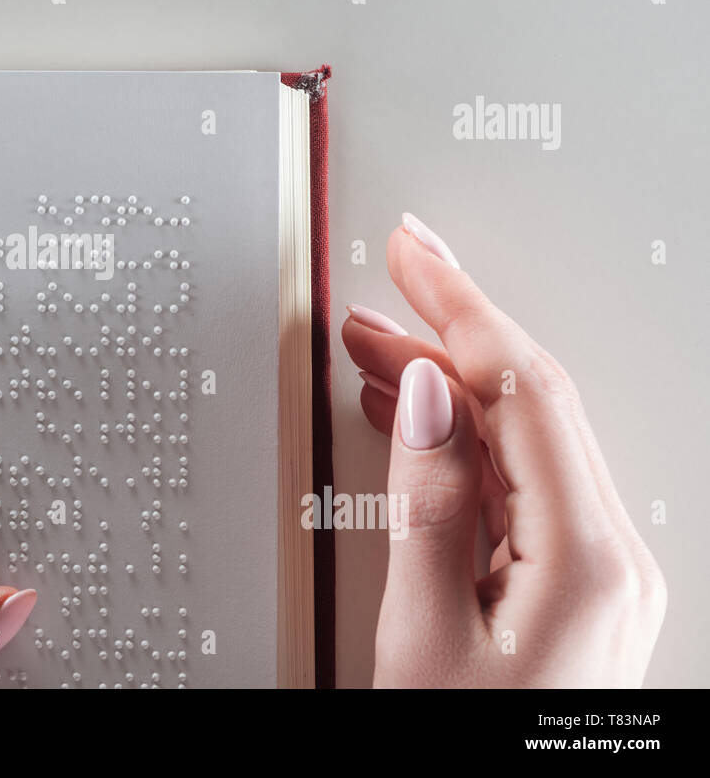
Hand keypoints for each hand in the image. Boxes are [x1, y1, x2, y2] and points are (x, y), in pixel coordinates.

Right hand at [343, 213, 665, 686]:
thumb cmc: (470, 747)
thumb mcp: (424, 636)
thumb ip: (429, 504)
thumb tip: (424, 395)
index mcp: (587, 559)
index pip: (525, 390)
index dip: (463, 308)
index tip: (416, 255)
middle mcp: (609, 555)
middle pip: (530, 404)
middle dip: (449, 335)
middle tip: (382, 287)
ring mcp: (595, 570)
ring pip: (520, 439)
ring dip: (448, 386)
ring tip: (374, 345)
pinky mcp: (567, 584)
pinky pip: (514, 484)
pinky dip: (458, 441)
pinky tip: (413, 419)